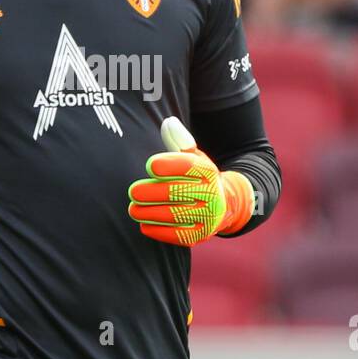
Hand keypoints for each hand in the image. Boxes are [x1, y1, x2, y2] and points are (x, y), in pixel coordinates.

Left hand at [128, 117, 254, 246]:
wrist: (225, 205)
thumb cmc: (198, 177)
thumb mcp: (194, 157)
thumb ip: (179, 141)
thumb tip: (168, 123)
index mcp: (207, 171)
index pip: (187, 166)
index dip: (168, 165)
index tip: (150, 166)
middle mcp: (211, 194)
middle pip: (177, 192)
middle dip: (152, 192)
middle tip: (133, 192)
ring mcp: (207, 216)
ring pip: (175, 215)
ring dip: (150, 213)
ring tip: (134, 209)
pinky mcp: (200, 235)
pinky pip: (177, 235)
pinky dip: (159, 231)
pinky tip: (144, 225)